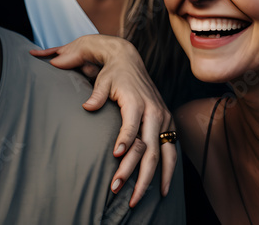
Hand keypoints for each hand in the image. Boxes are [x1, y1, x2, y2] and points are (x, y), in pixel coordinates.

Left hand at [31, 35, 175, 206]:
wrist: (129, 60)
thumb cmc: (112, 74)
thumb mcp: (101, 81)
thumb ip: (96, 95)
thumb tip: (87, 107)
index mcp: (137, 102)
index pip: (131, 126)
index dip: (124, 141)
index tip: (116, 156)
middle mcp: (154, 112)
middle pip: (148, 147)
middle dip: (134, 172)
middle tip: (119, 191)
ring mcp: (163, 119)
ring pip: (163, 154)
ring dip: (153, 179)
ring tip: (139, 199)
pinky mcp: (168, 124)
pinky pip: (171, 151)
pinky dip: (168, 171)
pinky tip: (161, 190)